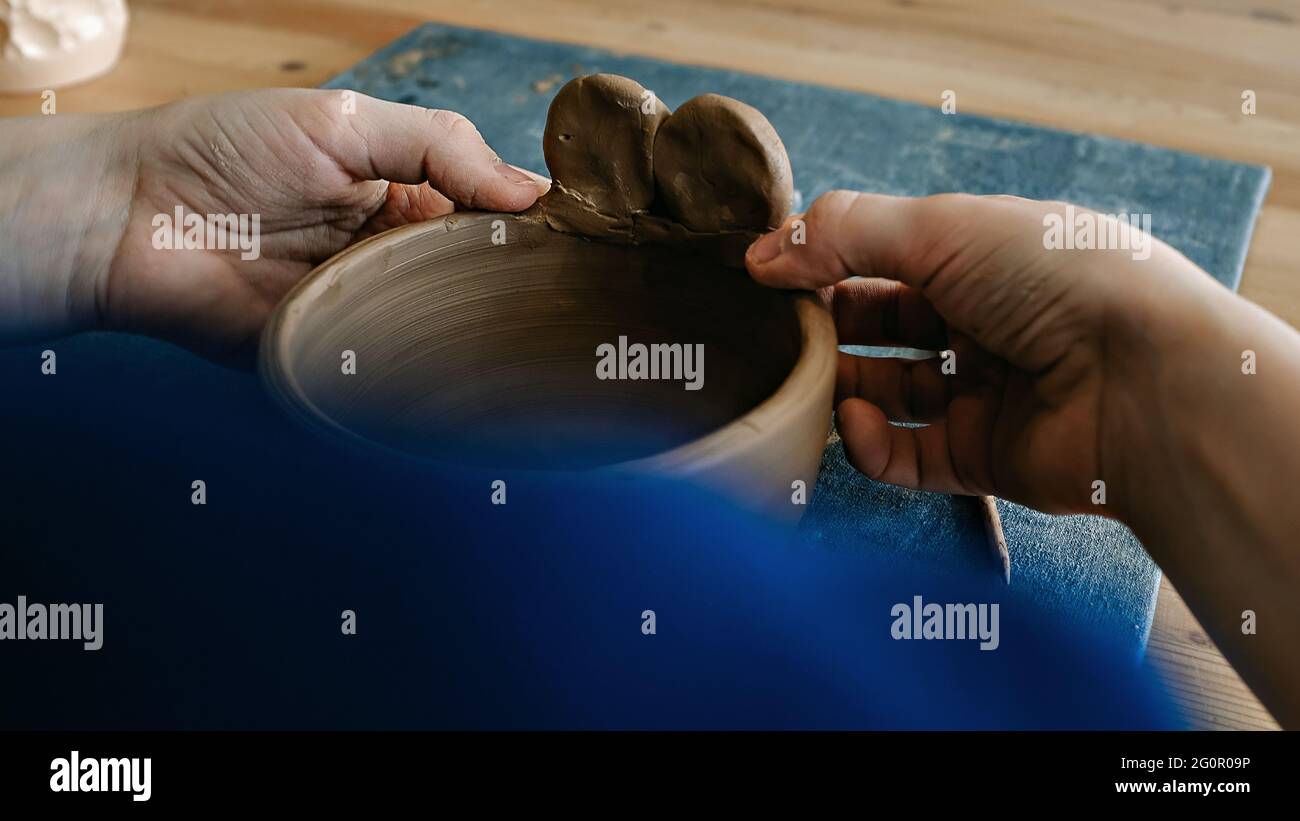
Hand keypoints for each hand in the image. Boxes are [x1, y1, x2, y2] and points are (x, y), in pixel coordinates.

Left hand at [99, 89, 544, 361]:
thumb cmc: (224, 149)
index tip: (580, 241)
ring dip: (482, 335)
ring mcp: (364, 311)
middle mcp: (389, 256)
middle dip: (517, 287)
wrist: (128, 217)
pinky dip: (429, 375)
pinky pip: (394, 373)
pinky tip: (475, 378)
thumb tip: (528, 191)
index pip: (485, 212)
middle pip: (475, 278)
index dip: (530, 226)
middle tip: (574, 300)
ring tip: (542, 343)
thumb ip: (437, 144)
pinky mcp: (335, 361)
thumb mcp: (342, 121)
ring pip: (444, 331)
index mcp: (398, 194)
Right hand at [745, 191, 1216, 516]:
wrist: (1144, 378)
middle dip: (826, 329)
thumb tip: (760, 252)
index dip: (824, 265)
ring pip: (886, 393)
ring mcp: (983, 393)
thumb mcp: (941, 228)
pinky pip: (907, 455)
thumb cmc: (1056, 278)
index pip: (883, 258)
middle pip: (879, 327)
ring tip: (808, 383)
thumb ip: (843, 235)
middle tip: (779, 335)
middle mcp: (982, 322)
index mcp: (981, 256)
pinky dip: (871, 444)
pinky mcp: (983, 459)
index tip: (764, 277)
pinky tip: (854, 423)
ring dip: (839, 388)